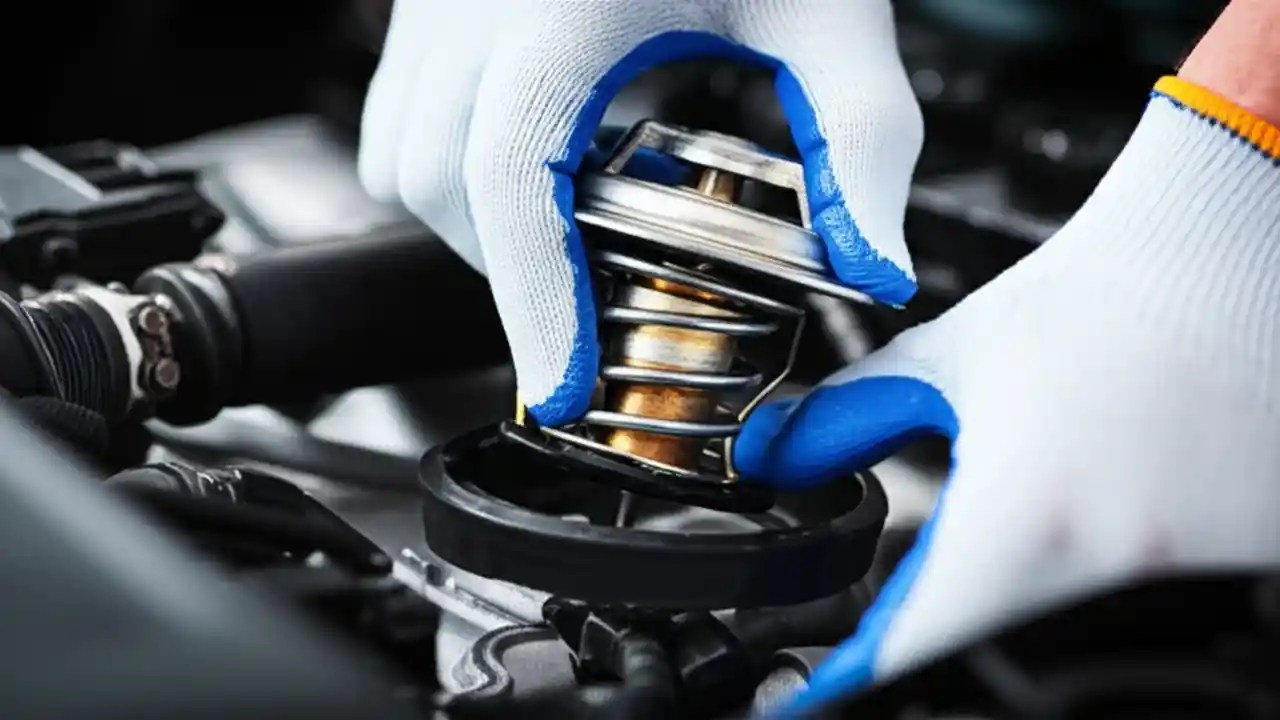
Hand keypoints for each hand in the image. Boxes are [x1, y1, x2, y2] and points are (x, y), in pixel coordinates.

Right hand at [358, 0, 922, 425]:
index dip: (532, 303)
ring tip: (568, 235)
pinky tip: (544, 163)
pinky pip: (399, 109)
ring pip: (400, 154)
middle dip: (512, 266)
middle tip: (593, 304)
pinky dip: (457, 170)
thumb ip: (861, 141)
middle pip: (440, 181)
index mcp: (561, 0)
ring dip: (475, 223)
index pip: (511, 179)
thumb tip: (875, 264)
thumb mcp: (829, 8)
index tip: (562, 387)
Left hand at [735, 72, 1279, 713]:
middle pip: (986, 618)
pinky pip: (1147, 572)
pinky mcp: (1253, 540)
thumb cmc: (1097, 294)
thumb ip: (844, 420)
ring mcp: (1194, 558)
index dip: (845, 670)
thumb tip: (770, 455)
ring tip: (1042, 476)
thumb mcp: (947, 358)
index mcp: (1025, 511)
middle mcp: (1115, 552)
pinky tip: (1111, 474)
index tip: (805, 689)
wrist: (1226, 245)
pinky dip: (1107, 543)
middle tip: (900, 577)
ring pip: (1064, 598)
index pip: (909, 639)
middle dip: (934, 599)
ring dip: (1027, 563)